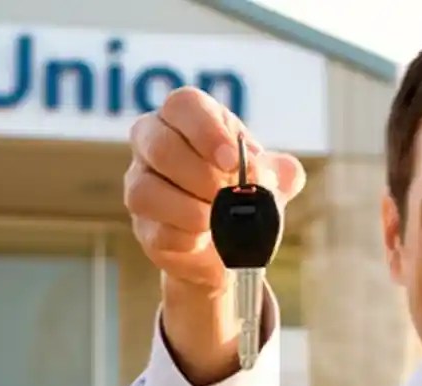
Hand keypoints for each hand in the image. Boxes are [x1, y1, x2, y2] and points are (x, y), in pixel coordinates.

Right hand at [123, 87, 307, 291]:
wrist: (228, 244)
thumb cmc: (243, 193)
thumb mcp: (272, 178)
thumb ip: (281, 172)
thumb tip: (277, 174)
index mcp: (186, 119)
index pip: (183, 105)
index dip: (206, 130)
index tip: (232, 160)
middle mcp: (153, 144)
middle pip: (159, 145)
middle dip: (201, 175)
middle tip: (228, 194)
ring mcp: (140, 185)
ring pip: (145, 191)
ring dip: (189, 209)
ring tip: (216, 219)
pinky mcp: (142, 227)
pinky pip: (155, 231)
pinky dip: (186, 238)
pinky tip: (204, 239)